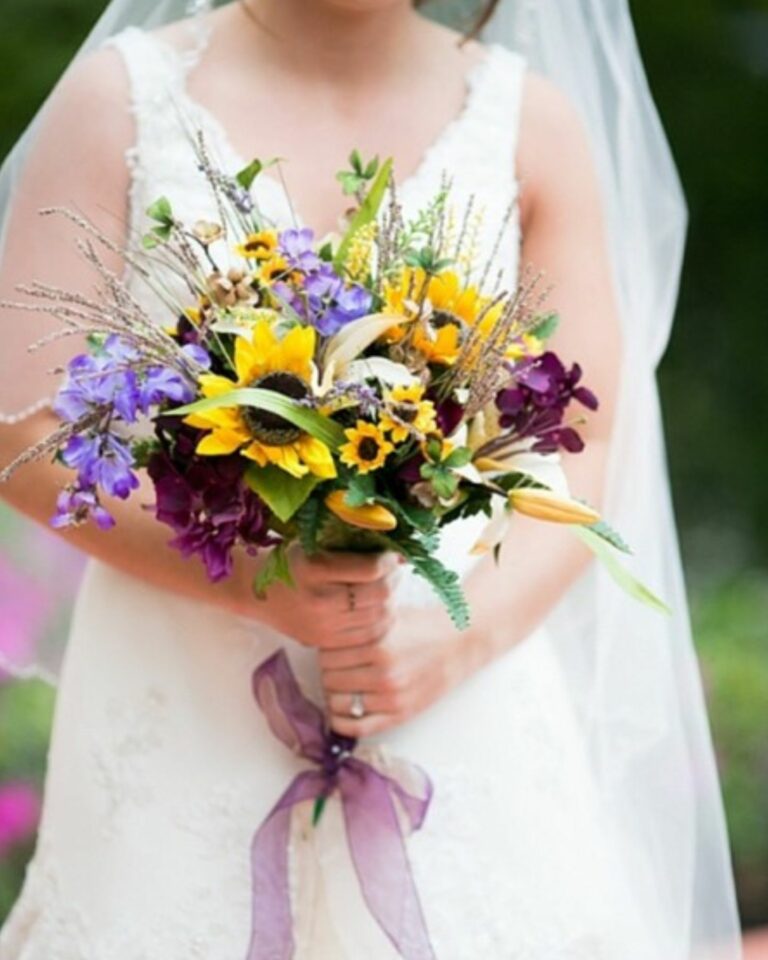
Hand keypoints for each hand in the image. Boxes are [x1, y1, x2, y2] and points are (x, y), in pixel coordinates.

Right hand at [250, 545, 399, 650]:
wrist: (256, 591)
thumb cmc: (290, 561)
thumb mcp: (315, 544)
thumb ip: (351, 547)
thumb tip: (395, 553)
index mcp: (314, 569)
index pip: (371, 569)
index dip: (389, 560)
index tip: (391, 553)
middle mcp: (319, 600)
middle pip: (379, 595)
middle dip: (395, 579)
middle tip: (394, 569)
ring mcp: (322, 626)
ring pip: (378, 617)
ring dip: (390, 601)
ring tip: (387, 587)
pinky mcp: (325, 642)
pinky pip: (367, 636)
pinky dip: (379, 621)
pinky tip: (377, 608)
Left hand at [319, 607, 468, 737]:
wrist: (459, 643)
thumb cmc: (421, 626)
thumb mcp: (387, 615)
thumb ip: (356, 624)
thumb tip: (320, 632)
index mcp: (378, 644)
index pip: (327, 652)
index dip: (325, 647)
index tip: (332, 645)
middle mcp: (384, 673)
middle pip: (328, 676)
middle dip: (329, 669)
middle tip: (339, 663)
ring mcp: (391, 698)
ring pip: (336, 702)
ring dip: (333, 692)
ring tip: (344, 681)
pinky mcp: (399, 715)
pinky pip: (356, 727)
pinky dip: (340, 720)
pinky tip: (344, 707)